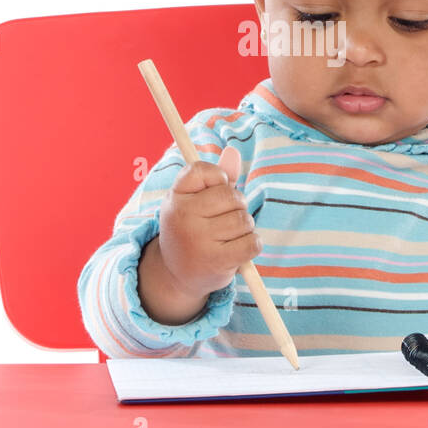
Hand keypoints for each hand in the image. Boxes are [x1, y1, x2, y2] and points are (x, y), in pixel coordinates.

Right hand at [155, 143, 260, 299]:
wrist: (177, 275)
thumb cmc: (192, 230)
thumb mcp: (195, 202)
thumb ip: (216, 178)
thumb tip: (233, 152)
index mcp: (175, 197)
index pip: (202, 170)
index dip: (218, 178)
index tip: (215, 190)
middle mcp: (183, 216)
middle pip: (232, 195)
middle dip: (237, 206)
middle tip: (224, 219)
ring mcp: (199, 240)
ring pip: (244, 219)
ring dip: (244, 228)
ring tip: (227, 237)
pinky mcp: (216, 261)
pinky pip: (252, 242)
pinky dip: (252, 245)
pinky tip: (237, 250)